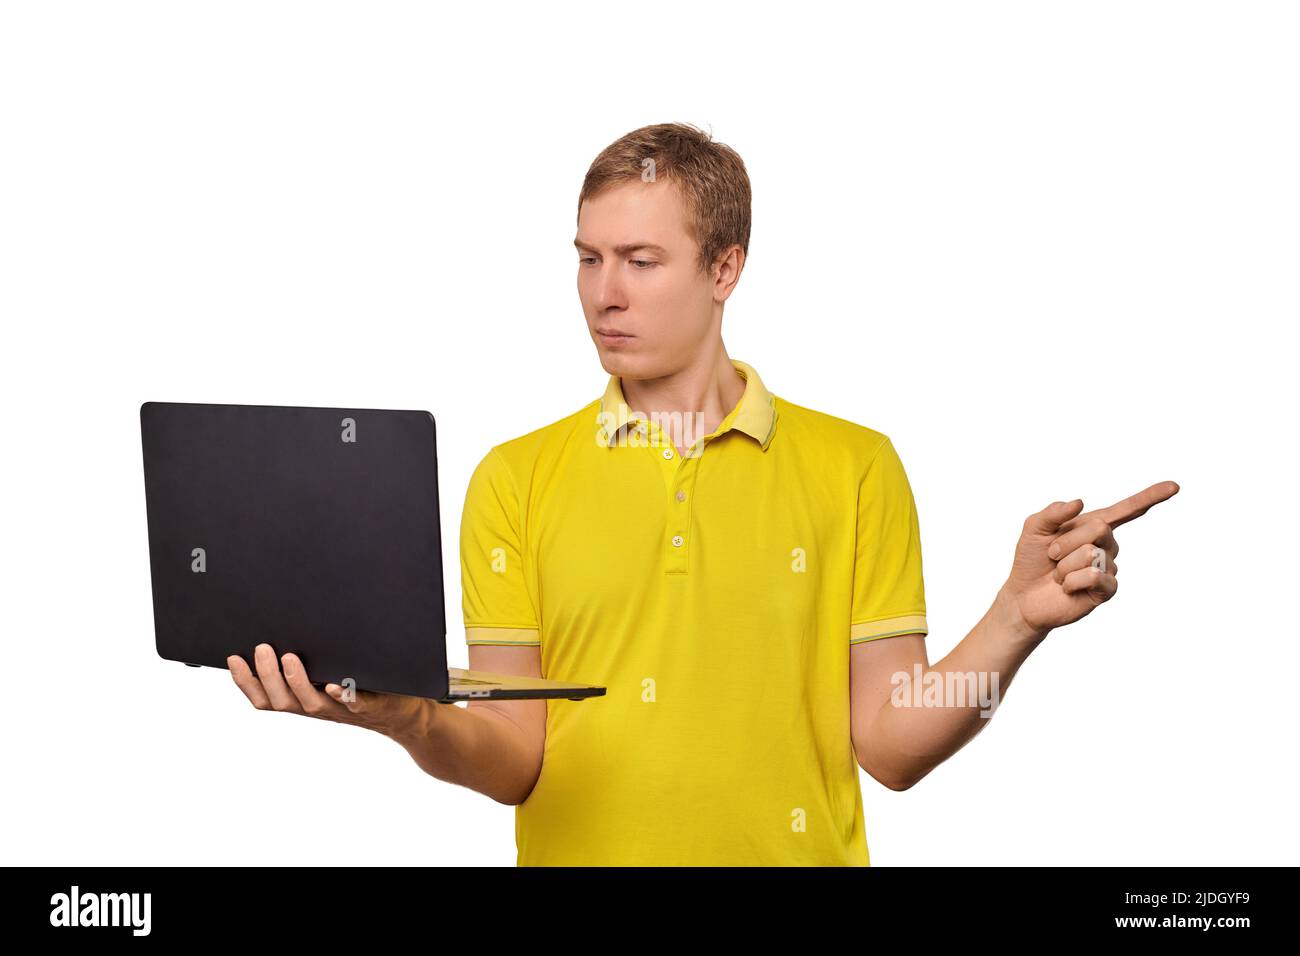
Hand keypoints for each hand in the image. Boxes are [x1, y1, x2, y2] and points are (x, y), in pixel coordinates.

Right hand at [227, 642, 428, 738]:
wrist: (402, 712)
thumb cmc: (361, 685)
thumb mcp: (330, 670)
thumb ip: (311, 655)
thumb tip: (287, 619)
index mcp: (302, 697)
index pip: (264, 696)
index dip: (245, 681)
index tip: (232, 657)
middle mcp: (316, 705)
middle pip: (281, 701)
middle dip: (267, 675)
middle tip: (262, 649)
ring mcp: (341, 708)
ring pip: (311, 703)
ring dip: (297, 681)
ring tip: (289, 657)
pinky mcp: (370, 705)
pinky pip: (355, 703)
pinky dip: (344, 696)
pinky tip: (336, 685)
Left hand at [1003, 480, 1180, 635]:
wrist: (1024, 595)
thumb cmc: (1031, 560)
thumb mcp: (1034, 529)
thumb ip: (1052, 512)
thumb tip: (1080, 502)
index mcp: (1092, 525)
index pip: (1127, 510)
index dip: (1151, 497)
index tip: (1174, 486)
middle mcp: (1107, 545)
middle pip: (1099, 528)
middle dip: (1065, 541)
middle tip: (1052, 555)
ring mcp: (1109, 567)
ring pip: (1090, 554)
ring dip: (1064, 564)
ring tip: (1058, 574)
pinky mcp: (1106, 589)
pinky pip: (1094, 576)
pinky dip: (1071, 581)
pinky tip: (1067, 587)